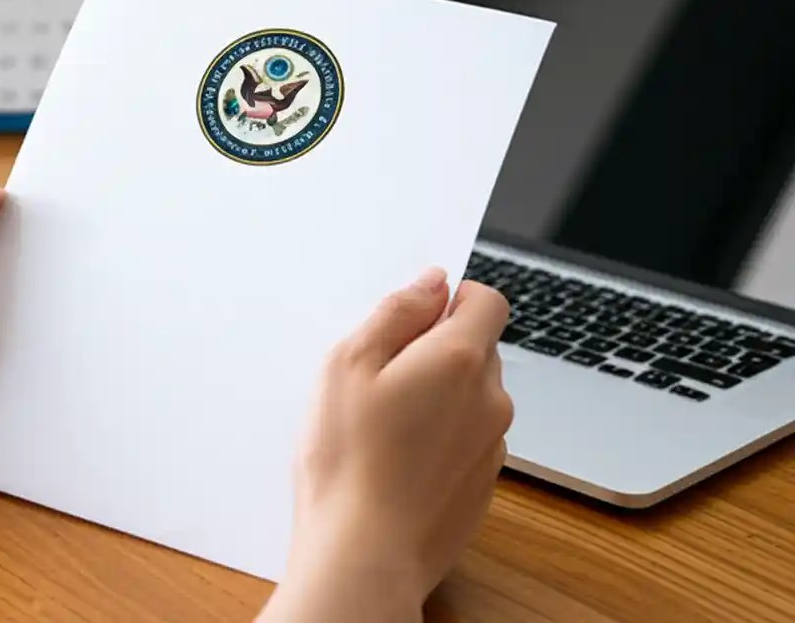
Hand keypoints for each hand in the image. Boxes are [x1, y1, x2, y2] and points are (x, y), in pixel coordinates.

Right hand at [259, 269, 512, 622]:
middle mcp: (490, 399)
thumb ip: (396, 313)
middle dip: (435, 351)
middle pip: (478, 350)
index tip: (414, 318)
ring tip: (381, 427)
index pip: (489, 300)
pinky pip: (465, 442)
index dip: (452, 299)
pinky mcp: (481, 486)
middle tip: (379, 377)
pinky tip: (394, 462)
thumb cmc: (347, 460)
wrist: (365, 555)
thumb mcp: (348, 364)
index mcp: (459, 359)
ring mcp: (491, 446)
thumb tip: (432, 283)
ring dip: (436, 399)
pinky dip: (438, 441)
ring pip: (471, 398)